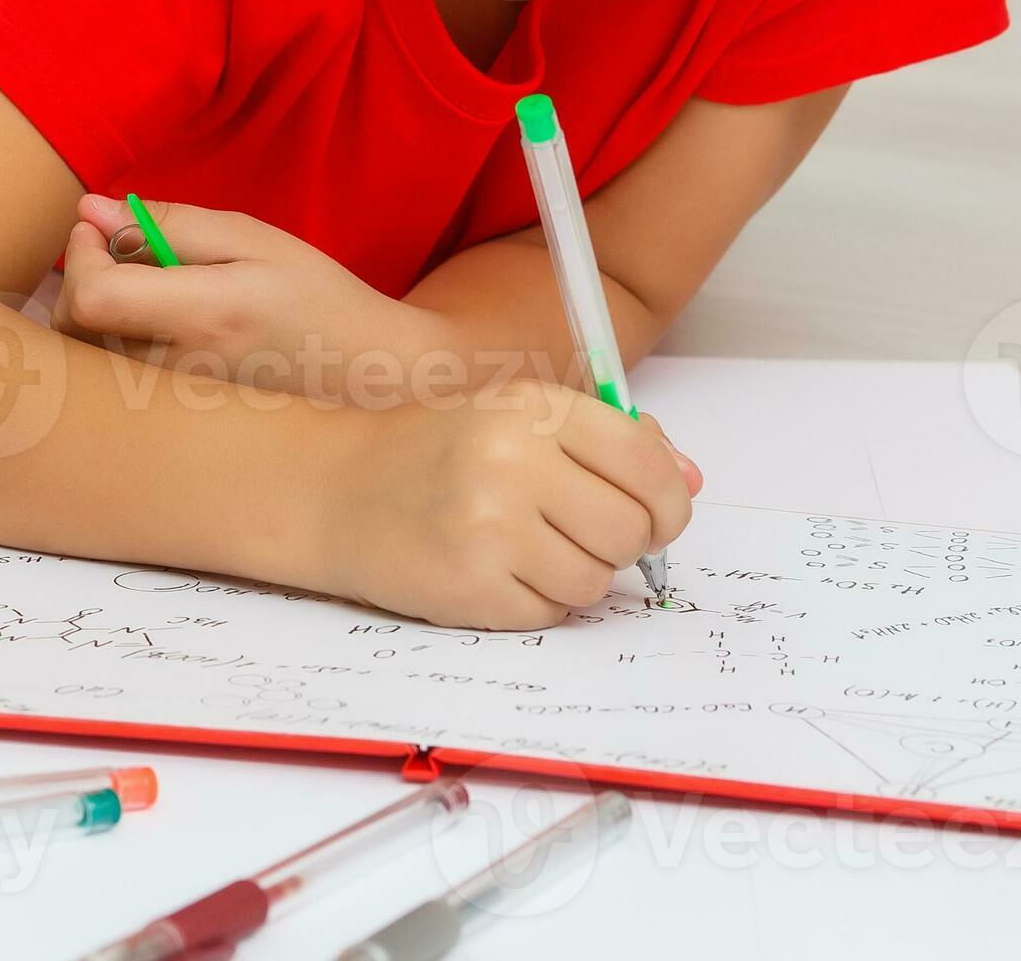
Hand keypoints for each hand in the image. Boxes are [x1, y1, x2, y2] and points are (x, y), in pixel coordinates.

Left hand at [54, 194, 423, 397]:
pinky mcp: (170, 420)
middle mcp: (178, 371)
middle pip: (74, 331)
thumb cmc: (313, 296)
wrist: (362, 373)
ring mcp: (172, 405)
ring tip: (134, 284)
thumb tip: (90, 210)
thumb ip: (169, 224)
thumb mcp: (252, 239)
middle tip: (115, 250)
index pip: (93, 297)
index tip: (99, 229)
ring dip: (88, 311)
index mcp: (203, 317)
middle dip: (77, 278)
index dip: (80, 255)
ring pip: (84, 359)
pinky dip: (105, 342)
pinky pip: (107, 381)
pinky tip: (143, 322)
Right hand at [308, 381, 702, 630]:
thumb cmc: (434, 451)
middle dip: (622, 543)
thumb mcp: (516, 416)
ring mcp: (490, 528)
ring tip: (527, 549)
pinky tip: (495, 570)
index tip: (660, 516)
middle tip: (584, 534)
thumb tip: (687, 481)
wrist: (333, 488)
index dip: (668, 502)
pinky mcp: (471, 587)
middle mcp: (512, 461)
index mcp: (533, 408)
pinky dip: (534, 601)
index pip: (647, 464)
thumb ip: (608, 441)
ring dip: (575, 575)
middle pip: (631, 531)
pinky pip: (550, 613)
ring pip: (595, 580)